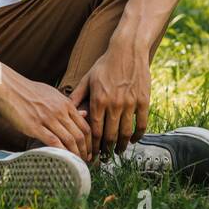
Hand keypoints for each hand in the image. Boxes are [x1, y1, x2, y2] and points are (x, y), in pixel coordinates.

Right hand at [0, 70, 92, 160]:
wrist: (7, 86)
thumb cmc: (27, 90)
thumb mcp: (52, 94)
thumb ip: (68, 105)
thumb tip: (84, 113)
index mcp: (65, 103)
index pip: (85, 125)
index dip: (90, 141)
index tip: (90, 150)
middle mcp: (60, 111)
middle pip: (80, 135)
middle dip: (86, 151)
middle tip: (86, 161)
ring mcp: (48, 119)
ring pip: (69, 140)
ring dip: (76, 154)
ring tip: (77, 164)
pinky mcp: (35, 126)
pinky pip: (53, 142)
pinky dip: (61, 152)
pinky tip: (64, 160)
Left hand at [68, 45, 150, 160]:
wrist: (127, 50)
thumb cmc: (105, 64)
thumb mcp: (88, 78)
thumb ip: (77, 96)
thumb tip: (66, 109)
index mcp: (98, 100)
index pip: (95, 131)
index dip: (94, 145)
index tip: (92, 153)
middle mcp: (114, 104)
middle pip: (110, 135)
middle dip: (106, 150)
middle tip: (105, 158)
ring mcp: (130, 103)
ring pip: (126, 132)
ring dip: (121, 146)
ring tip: (118, 151)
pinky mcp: (143, 101)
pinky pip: (141, 124)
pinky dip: (137, 135)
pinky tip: (133, 140)